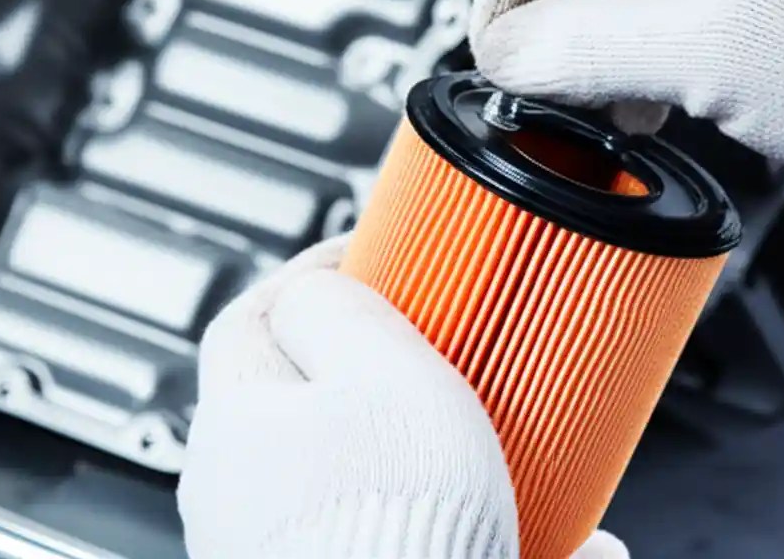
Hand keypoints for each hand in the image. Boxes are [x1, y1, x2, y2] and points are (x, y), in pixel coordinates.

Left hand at [177, 238, 626, 558]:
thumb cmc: (383, 529)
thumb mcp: (380, 370)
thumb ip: (340, 309)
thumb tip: (320, 281)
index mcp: (238, 418)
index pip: (258, 311)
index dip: (319, 272)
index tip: (373, 253)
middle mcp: (242, 487)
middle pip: (310, 389)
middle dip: (382, 362)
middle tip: (436, 345)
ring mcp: (281, 540)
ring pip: (362, 464)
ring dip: (432, 445)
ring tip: (501, 442)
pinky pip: (398, 524)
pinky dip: (461, 515)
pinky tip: (544, 530)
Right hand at [470, 0, 783, 232]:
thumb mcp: (701, 61)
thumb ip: (585, 49)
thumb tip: (501, 50)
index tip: (493, 43)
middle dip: (544, 12)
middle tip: (526, 75)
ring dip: (580, 42)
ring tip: (586, 98)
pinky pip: (645, 13)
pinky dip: (619, 58)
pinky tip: (631, 103)